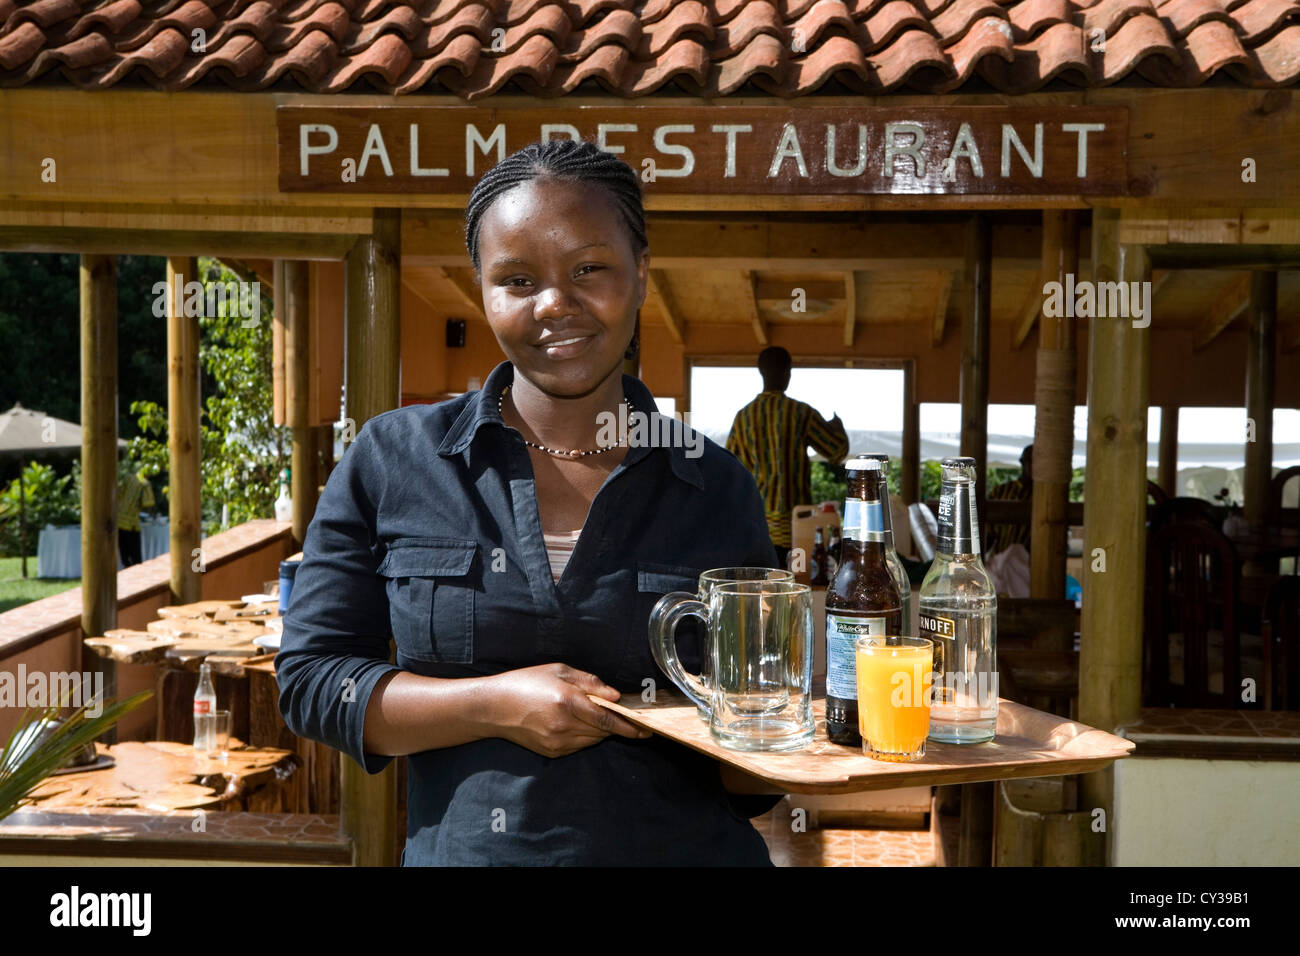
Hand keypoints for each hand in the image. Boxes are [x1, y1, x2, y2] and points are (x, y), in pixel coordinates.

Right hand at [484, 663, 651, 757]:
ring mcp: (558, 742)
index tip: (646, 729)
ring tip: (586, 713)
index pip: (607, 718)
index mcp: (567, 701)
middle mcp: (564, 726)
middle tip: (618, 713)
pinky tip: (572, 722)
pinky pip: (579, 745)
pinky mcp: (552, 752)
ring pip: (593, 740)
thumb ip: (590, 683)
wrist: (494, 707)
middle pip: (603, 731)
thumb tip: (615, 695)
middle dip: (614, 724)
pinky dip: (584, 735)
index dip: (629, 725)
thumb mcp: (559, 671)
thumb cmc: (526, 682)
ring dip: (599, 729)